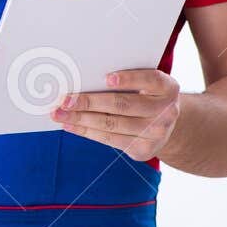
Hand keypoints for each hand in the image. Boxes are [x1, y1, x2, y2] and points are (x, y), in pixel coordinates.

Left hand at [51, 69, 180, 161]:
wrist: (166, 126)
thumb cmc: (146, 96)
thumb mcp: (146, 84)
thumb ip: (127, 78)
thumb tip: (84, 76)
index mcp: (168, 88)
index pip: (150, 79)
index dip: (129, 79)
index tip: (107, 78)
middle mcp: (166, 111)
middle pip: (123, 105)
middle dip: (89, 102)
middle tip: (64, 100)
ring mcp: (156, 133)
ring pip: (112, 124)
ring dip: (80, 119)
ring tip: (59, 114)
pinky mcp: (143, 150)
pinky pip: (109, 139)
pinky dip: (86, 131)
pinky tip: (70, 125)